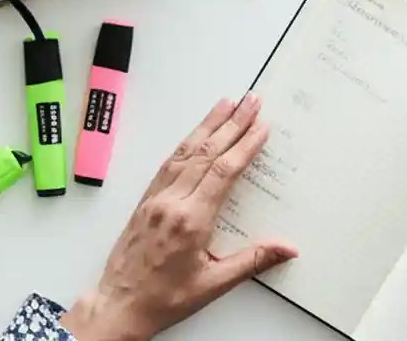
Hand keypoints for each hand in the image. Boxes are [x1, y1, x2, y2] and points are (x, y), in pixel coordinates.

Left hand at [61, 94, 296, 340]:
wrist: (118, 305)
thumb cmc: (163, 298)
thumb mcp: (214, 284)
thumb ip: (253, 261)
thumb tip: (288, 248)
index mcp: (190, 220)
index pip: (223, 172)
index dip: (244, 145)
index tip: (261, 126)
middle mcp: (171, 202)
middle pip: (207, 153)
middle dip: (232, 124)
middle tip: (251, 100)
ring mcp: (156, 198)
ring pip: (185, 152)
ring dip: (208, 125)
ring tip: (226, 103)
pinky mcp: (145, 200)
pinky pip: (168, 163)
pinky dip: (186, 143)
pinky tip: (196, 133)